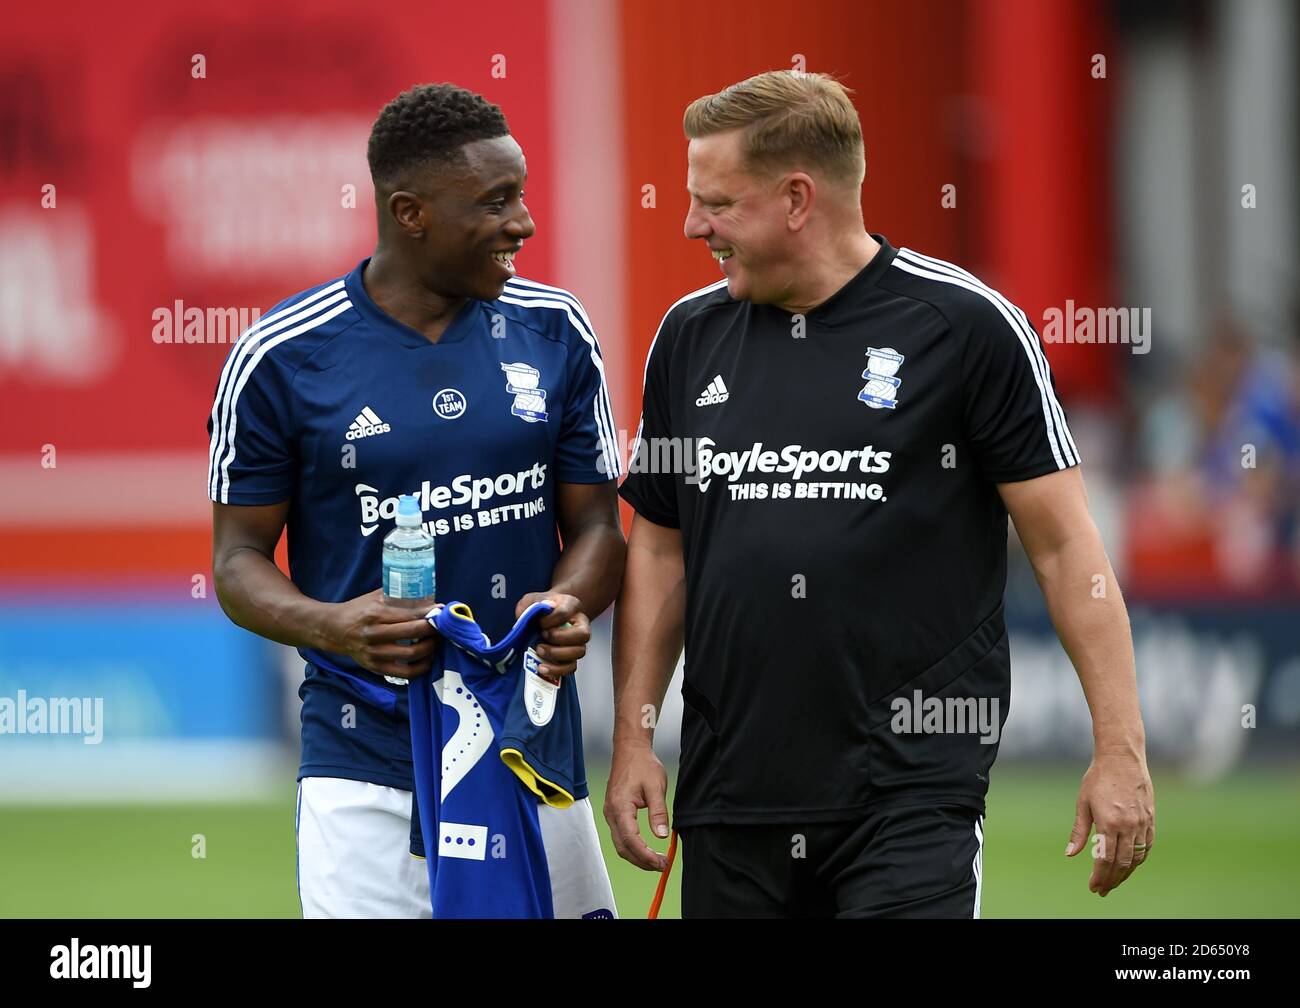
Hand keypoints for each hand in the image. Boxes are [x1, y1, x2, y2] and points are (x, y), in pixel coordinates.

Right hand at [318, 588, 437, 680]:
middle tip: (441, 627)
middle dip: (432, 630)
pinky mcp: (375, 667)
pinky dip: (420, 667)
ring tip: (435, 641)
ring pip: (410, 655)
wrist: (334, 630)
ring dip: (429, 648)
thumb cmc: (359, 610)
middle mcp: (374, 634)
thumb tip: (426, 595)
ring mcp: (374, 653)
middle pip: (412, 634)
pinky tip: (427, 658)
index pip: (409, 615)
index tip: (441, 612)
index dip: (429, 614)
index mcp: (375, 614)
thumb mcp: (375, 597)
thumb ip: (398, 595)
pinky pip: (404, 673)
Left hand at [514, 591, 588, 679]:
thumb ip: (530, 604)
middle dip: (560, 638)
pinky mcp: (572, 657)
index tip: (539, 622)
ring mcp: (578, 642)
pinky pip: (571, 667)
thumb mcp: (532, 600)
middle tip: (542, 636)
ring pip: (579, 652)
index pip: (566, 612)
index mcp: (571, 605)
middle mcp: (580, 624)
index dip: (551, 619)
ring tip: (539, 651)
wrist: (544, 617)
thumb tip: (538, 611)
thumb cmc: (540, 609)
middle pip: (583, 634)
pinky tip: (542, 667)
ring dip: (557, 654)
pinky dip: (557, 670)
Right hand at [604, 742, 669, 871]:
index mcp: (620, 807)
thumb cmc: (643, 765)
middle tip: (662, 866)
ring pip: (620, 844)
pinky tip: (646, 848)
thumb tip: (661, 836)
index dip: (646, 856)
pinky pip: (620, 836)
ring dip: (637, 856)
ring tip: (657, 860)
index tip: (662, 862)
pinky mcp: (613, 813)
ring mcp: (610, 814)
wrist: (629, 750)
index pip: (631, 840)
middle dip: (642, 861)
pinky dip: (633, 847)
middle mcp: (611, 813)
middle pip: (623, 848)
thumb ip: (658, 812)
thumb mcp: (656, 786)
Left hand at [1065, 750, 1155, 896]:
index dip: (1100, 876)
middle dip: (1112, 880)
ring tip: (1114, 882)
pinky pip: (1147, 846)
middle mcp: (1128, 826)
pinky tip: (1130, 865)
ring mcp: (1142, 823)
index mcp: (1109, 823)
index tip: (1093, 887)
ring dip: (1125, 873)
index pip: (1105, 859)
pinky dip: (1139, 859)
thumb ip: (1078, 830)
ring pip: (1136, 858)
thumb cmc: (1098, 778)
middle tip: (1102, 890)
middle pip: (1122, 863)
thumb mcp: (1083, 803)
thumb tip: (1070, 854)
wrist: (1122, 758)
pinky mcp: (1151, 819)